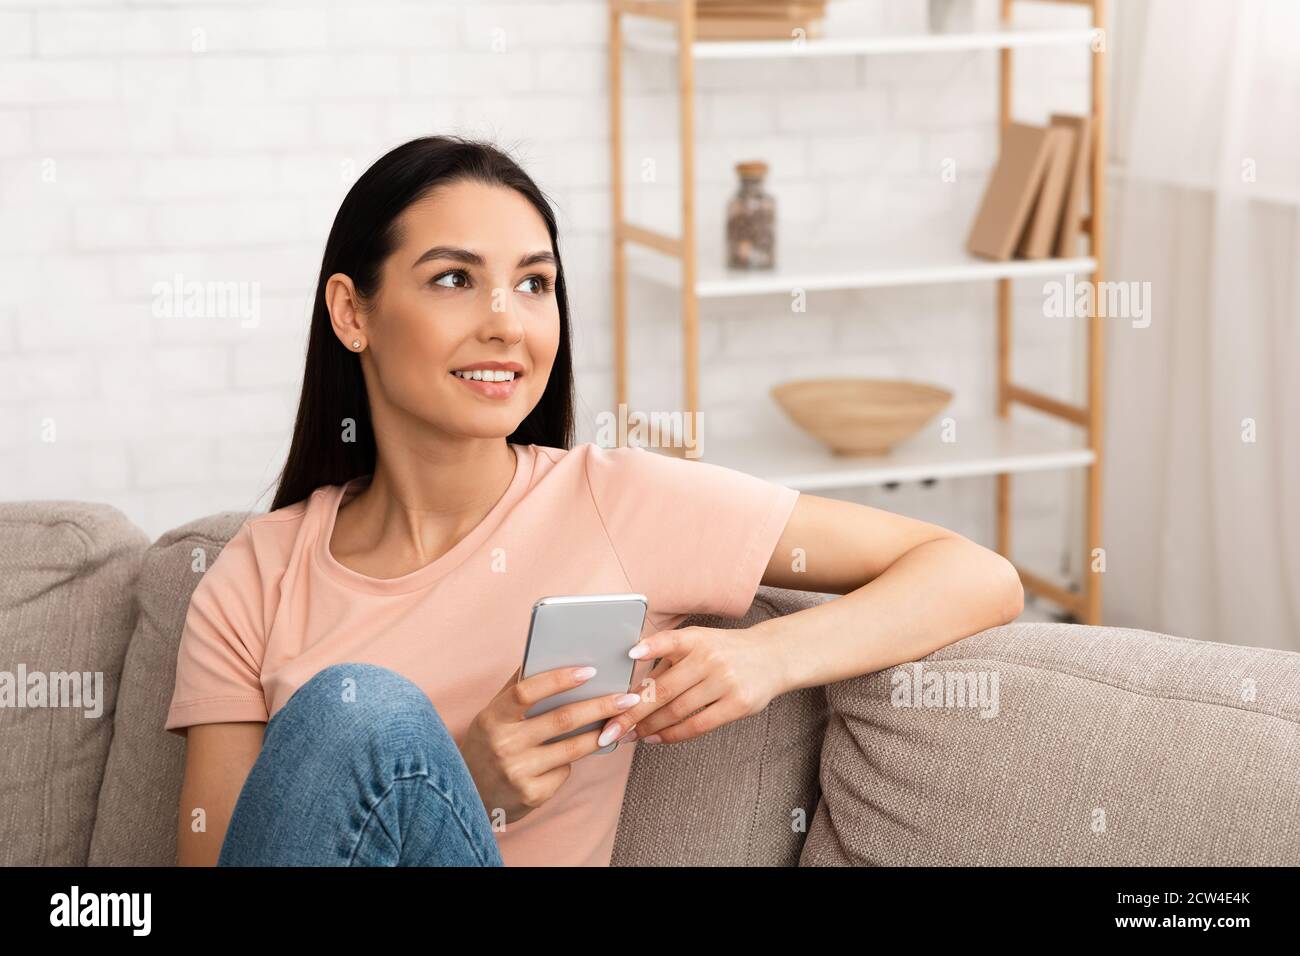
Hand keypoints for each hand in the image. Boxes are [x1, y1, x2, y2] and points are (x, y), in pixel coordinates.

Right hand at [460, 665, 640, 825]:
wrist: (469, 797)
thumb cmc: (488, 745)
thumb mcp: (493, 715)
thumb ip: (517, 688)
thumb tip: (546, 651)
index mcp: (492, 718)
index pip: (526, 692)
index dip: (558, 679)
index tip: (590, 670)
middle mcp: (503, 745)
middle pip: (561, 720)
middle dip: (600, 706)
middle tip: (628, 697)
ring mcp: (518, 772)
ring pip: (572, 748)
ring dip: (602, 732)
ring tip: (623, 719)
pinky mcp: (532, 795)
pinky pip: (565, 772)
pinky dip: (575, 759)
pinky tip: (580, 752)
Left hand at [599, 625, 785, 746]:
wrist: (772, 656)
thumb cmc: (725, 652)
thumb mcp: (700, 643)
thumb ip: (669, 659)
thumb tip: (632, 688)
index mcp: (697, 638)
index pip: (671, 640)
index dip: (651, 647)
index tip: (630, 654)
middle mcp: (710, 658)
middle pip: (664, 689)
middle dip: (633, 713)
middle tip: (610, 729)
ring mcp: (725, 682)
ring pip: (678, 711)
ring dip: (649, 727)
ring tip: (629, 736)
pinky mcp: (737, 704)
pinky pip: (698, 725)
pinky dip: (673, 735)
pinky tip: (655, 739)